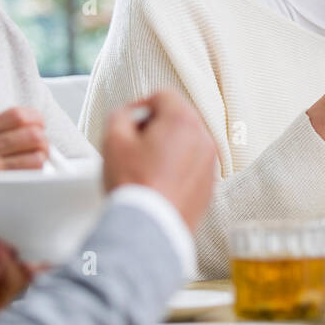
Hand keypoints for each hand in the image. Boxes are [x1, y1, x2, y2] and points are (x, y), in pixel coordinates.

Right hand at [102, 89, 217, 231]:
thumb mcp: (113, 140)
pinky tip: (159, 183)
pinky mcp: (210, 184)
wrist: (151, 227)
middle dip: (156, 127)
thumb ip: (120, 115)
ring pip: (186, 143)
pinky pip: (193, 166)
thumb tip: (128, 115)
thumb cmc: (135, 186)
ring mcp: (210, 162)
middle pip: (178, 118)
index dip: (141, 106)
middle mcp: (203, 138)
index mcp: (183, 121)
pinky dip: (178, 169)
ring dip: (167, 148)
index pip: (163, 96)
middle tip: (135, 146)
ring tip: (146, 168)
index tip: (130, 122)